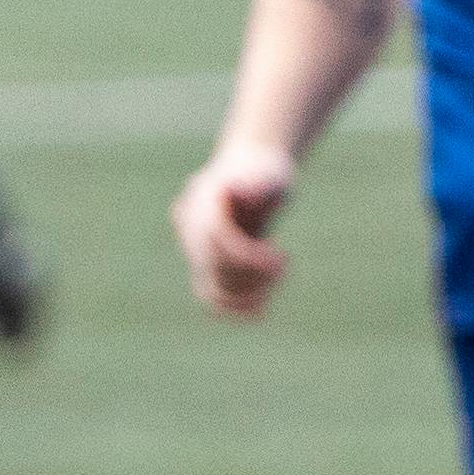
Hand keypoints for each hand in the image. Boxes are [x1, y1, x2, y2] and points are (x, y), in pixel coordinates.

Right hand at [172, 141, 301, 318]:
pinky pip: (210, 292)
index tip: (281, 258)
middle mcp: (190, 224)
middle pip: (214, 266)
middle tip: (283, 262)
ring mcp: (192, 245)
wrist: (251, 166)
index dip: (250, 258)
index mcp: (203, 199)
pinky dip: (234, 304)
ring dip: (247, 294)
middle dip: (254, 275)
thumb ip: (259, 184)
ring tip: (276, 277)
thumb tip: (240, 192)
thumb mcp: (271, 173)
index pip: (218, 240)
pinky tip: (261, 308)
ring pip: (210, 287)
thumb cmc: (267, 170)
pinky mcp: (202, 262)